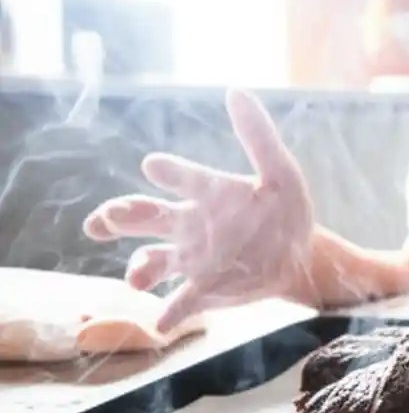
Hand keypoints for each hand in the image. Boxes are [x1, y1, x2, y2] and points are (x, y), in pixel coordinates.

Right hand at [83, 89, 315, 332]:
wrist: (298, 255)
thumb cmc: (284, 210)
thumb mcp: (280, 173)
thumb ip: (259, 137)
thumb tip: (236, 91)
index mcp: (208, 192)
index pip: (186, 179)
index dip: (171, 172)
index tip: (154, 166)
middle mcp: (190, 224)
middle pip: (146, 217)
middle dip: (122, 217)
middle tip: (107, 219)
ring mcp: (193, 258)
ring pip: (153, 261)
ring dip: (140, 267)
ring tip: (137, 277)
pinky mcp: (205, 289)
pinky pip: (181, 302)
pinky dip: (169, 312)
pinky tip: (160, 320)